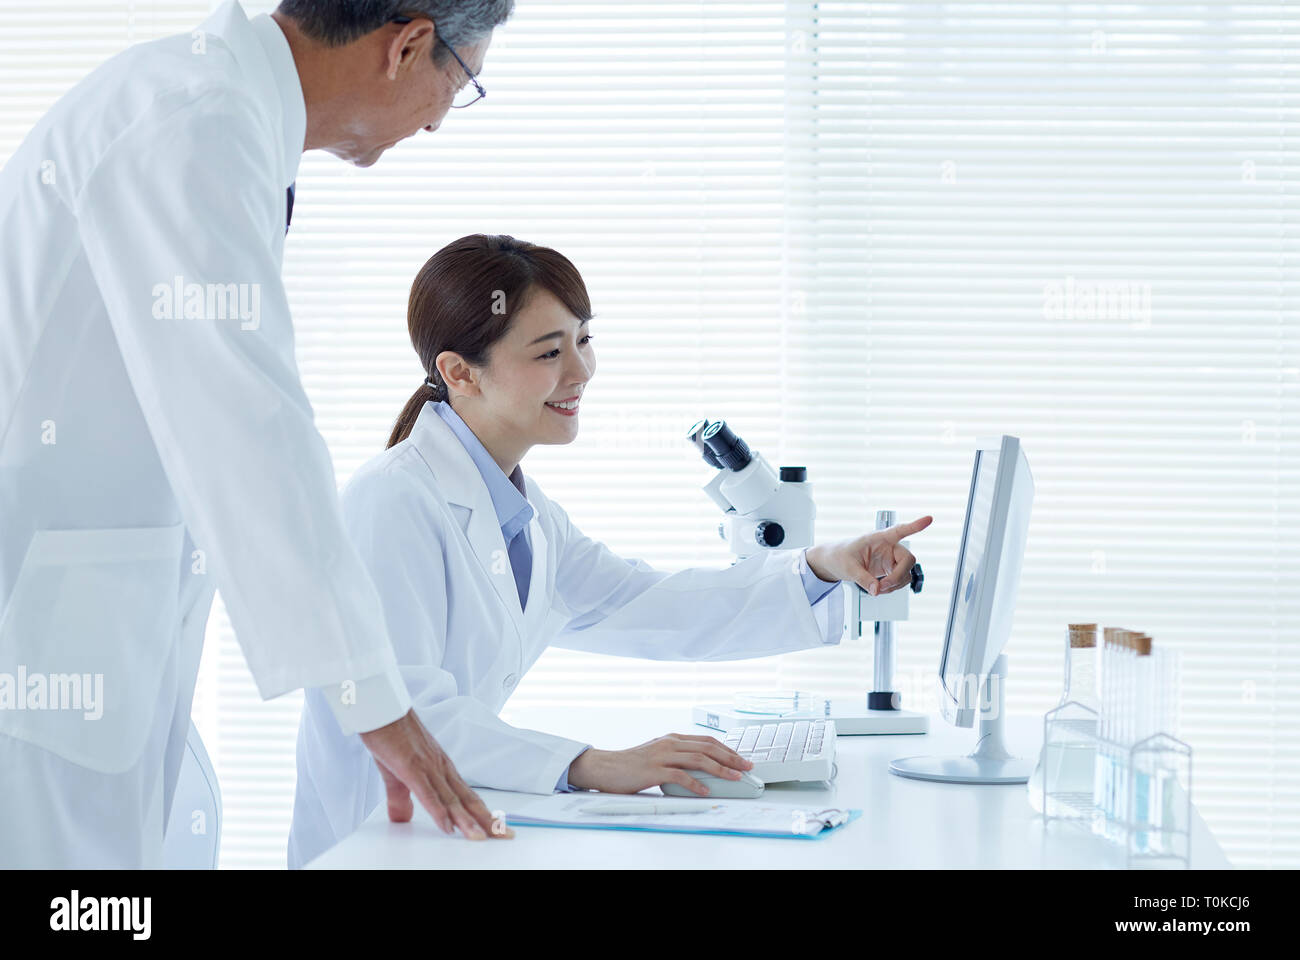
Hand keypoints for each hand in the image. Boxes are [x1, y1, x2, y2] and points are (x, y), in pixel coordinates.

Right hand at [359, 709, 511, 839]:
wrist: (382, 711)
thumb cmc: (391, 735)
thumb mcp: (396, 773)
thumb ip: (402, 798)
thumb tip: (403, 818)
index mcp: (442, 770)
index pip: (467, 797)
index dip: (483, 814)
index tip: (498, 828)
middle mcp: (442, 769)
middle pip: (468, 800)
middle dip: (487, 820)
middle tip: (507, 836)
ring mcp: (429, 768)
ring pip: (453, 800)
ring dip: (467, 821)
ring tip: (482, 838)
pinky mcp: (412, 767)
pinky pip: (428, 794)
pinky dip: (439, 812)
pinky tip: (448, 827)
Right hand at [568, 733, 753, 796]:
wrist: (605, 767)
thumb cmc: (632, 764)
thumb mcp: (658, 755)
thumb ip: (678, 757)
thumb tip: (702, 769)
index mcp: (673, 738)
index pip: (707, 740)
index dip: (728, 749)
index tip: (742, 758)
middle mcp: (670, 742)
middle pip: (708, 747)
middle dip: (731, 757)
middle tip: (748, 767)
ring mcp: (662, 755)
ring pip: (698, 759)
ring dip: (720, 769)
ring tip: (735, 778)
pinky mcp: (653, 770)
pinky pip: (680, 775)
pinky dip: (695, 783)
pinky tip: (706, 790)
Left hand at [805, 515, 932, 595]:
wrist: (833, 562)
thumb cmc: (839, 556)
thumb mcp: (848, 568)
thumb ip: (863, 579)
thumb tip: (876, 590)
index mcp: (878, 538)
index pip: (899, 530)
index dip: (915, 526)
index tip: (929, 519)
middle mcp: (888, 547)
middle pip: (908, 560)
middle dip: (898, 576)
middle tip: (882, 586)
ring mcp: (890, 559)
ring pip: (906, 573)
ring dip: (894, 584)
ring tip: (876, 588)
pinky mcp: (890, 569)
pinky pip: (899, 581)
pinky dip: (891, 588)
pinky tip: (878, 588)